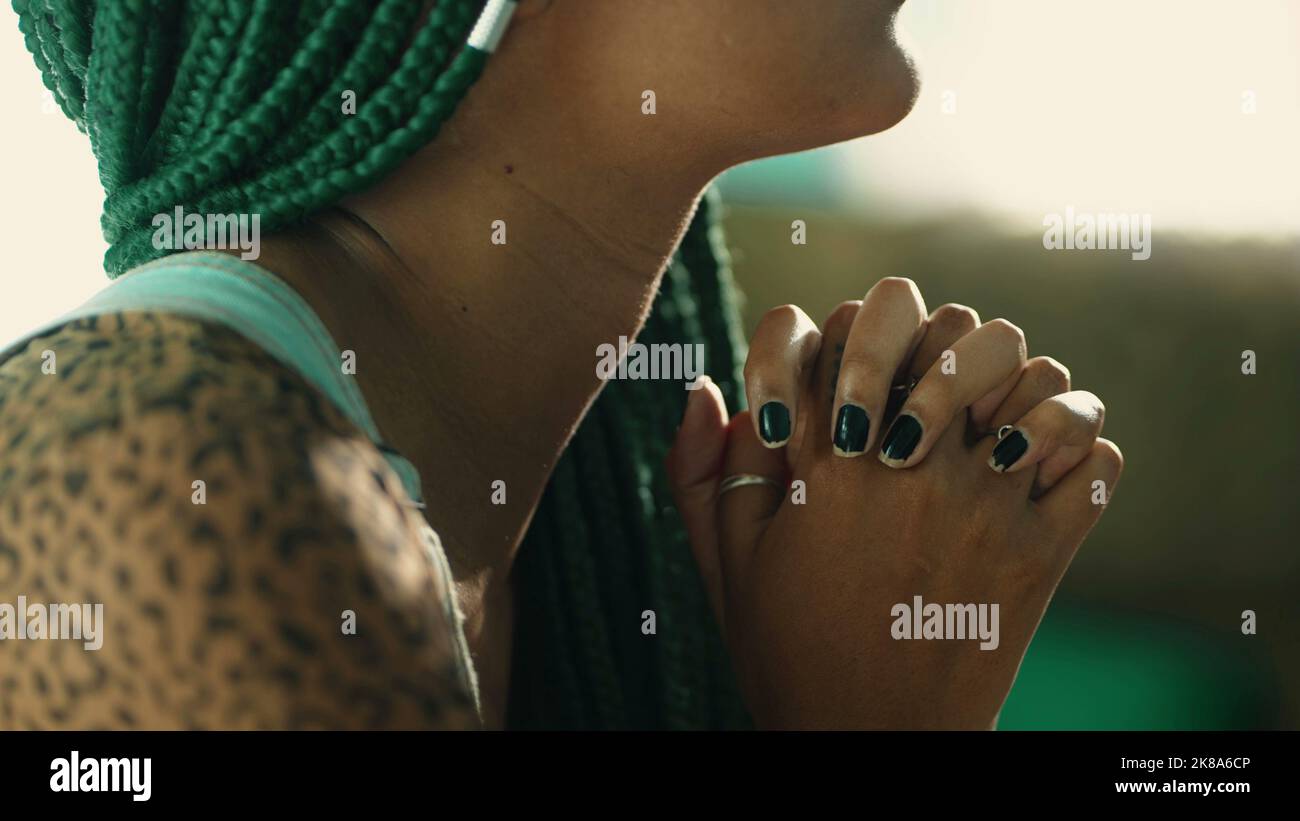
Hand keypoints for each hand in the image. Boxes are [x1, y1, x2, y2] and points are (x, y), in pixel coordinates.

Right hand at [667, 278, 1121, 727]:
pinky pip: (1093, 453)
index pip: (846, 328)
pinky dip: (1075, 447)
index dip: (846, 340)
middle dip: (935, 343)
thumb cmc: (789, 650)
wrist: (871, 743)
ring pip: (1035, 373)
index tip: (844, 388)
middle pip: (951, 326)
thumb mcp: (728, 562)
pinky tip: (1035, 468)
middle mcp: (912, 466)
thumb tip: (705, 387)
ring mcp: (986, 503)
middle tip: (922, 389)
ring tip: (985, 424)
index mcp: (827, 461)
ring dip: (1013, 386)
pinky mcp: (1043, 548)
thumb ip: (700, 469)